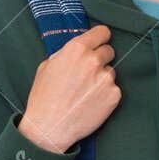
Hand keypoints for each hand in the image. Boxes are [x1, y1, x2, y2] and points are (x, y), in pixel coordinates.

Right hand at [18, 24, 120, 153]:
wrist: (50, 127)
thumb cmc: (44, 97)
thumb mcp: (47, 66)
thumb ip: (66, 54)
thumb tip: (78, 50)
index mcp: (76, 49)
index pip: (102, 32)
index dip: (100, 38)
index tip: (99, 42)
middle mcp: (94, 61)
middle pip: (109, 51)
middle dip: (100, 59)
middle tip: (88, 72)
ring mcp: (106, 78)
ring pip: (110, 72)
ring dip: (101, 78)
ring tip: (85, 92)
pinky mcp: (114, 95)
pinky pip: (113, 89)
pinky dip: (105, 94)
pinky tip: (91, 102)